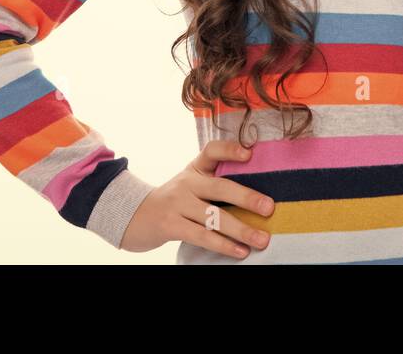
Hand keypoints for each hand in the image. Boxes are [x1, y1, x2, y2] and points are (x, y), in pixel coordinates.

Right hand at [119, 139, 274, 258]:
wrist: (134, 216)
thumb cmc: (175, 200)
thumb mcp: (191, 184)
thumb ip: (215, 183)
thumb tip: (258, 198)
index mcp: (195, 168)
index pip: (211, 151)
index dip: (230, 150)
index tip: (250, 154)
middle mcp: (186, 182)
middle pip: (219, 187)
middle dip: (246, 198)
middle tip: (269, 208)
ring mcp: (177, 203)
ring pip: (213, 216)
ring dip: (240, 230)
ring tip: (261, 240)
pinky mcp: (170, 225)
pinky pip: (201, 236)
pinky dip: (223, 245)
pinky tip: (240, 252)